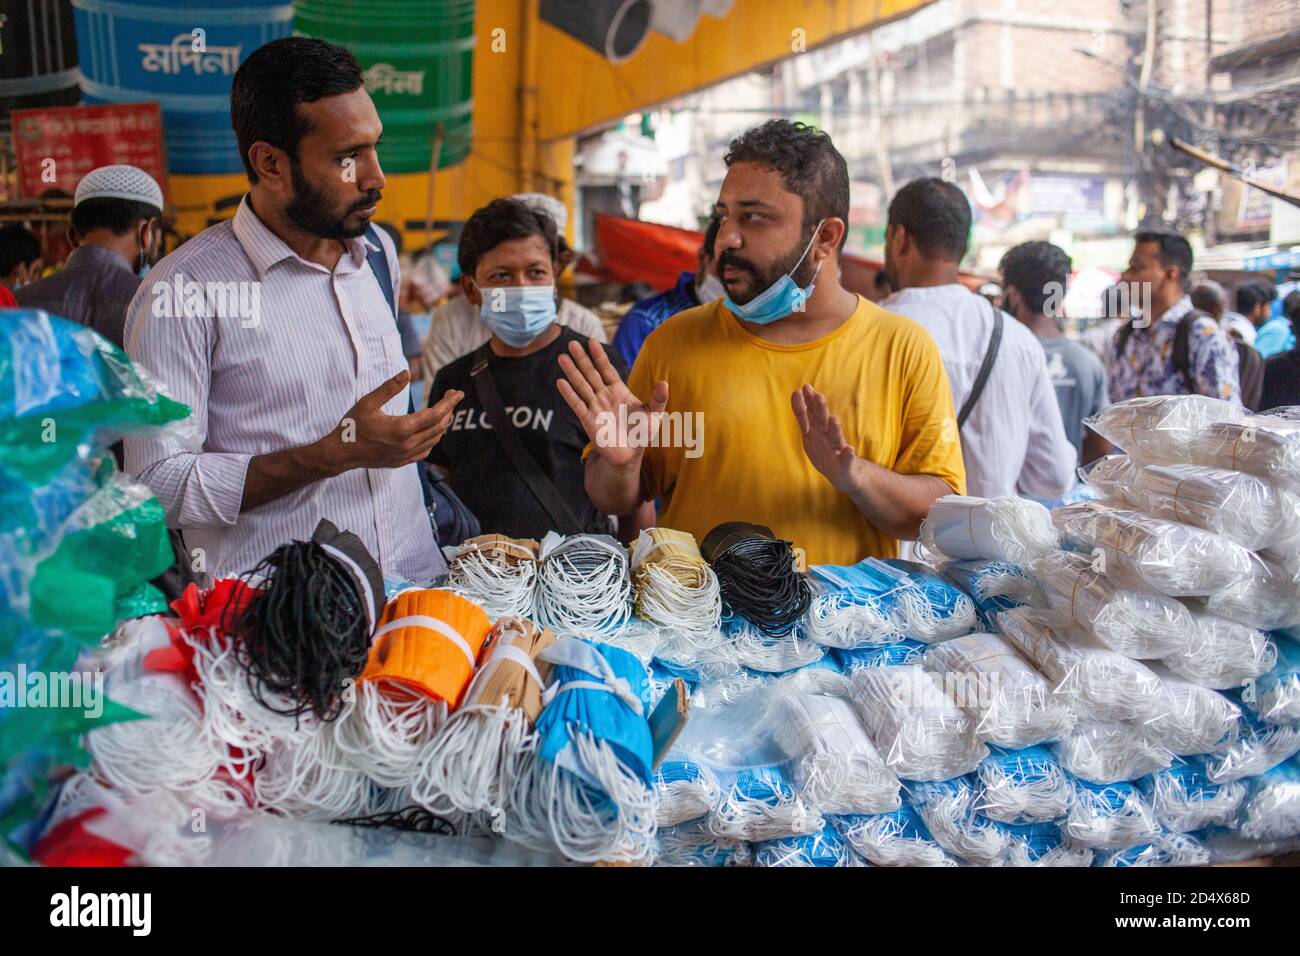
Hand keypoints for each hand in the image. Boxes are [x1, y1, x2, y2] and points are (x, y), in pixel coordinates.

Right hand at [327, 371, 462, 469]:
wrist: (341, 453)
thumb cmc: (353, 426)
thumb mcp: (368, 402)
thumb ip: (389, 388)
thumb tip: (406, 373)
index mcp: (402, 428)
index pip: (435, 414)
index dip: (449, 402)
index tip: (457, 392)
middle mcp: (408, 444)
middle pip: (439, 426)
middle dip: (448, 409)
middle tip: (451, 396)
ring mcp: (406, 455)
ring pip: (434, 439)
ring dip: (442, 424)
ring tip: (444, 410)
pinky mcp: (402, 461)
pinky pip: (425, 451)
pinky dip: (433, 439)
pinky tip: (432, 431)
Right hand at [556, 339, 667, 469]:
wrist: (629, 456)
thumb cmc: (641, 434)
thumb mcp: (654, 415)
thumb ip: (658, 399)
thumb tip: (665, 383)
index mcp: (618, 390)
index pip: (607, 369)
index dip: (599, 356)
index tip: (592, 342)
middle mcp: (604, 395)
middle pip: (591, 373)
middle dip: (582, 359)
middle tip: (572, 343)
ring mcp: (595, 407)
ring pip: (582, 386)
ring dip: (572, 372)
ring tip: (562, 357)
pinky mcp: (588, 420)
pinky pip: (577, 404)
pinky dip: (569, 394)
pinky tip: (560, 382)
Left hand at [791, 384, 858, 492]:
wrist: (843, 475)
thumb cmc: (824, 450)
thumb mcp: (811, 433)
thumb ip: (803, 414)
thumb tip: (797, 391)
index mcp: (817, 430)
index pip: (810, 415)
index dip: (806, 403)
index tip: (805, 388)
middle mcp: (827, 437)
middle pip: (822, 423)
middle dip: (820, 410)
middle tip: (818, 396)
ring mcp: (837, 450)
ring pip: (835, 439)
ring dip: (834, 429)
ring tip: (833, 420)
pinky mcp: (846, 464)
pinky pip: (846, 459)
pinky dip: (847, 455)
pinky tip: (850, 449)